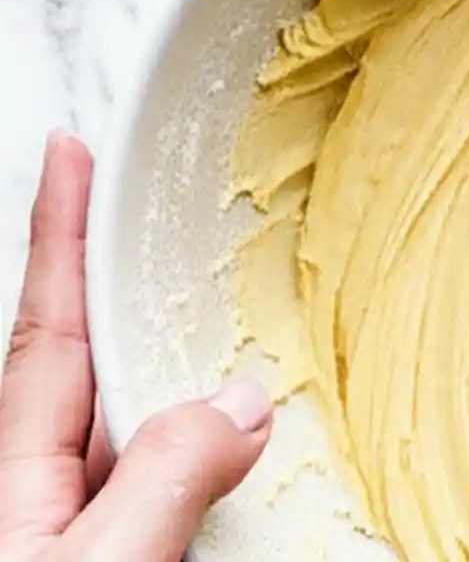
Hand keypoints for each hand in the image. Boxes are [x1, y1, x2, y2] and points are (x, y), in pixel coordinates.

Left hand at [0, 131, 273, 560]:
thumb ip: (164, 479)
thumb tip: (239, 404)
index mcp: (18, 470)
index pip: (49, 325)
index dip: (60, 232)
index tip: (70, 152)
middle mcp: (38, 486)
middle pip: (90, 359)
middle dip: (119, 280)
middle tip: (148, 211)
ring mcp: (71, 522)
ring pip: (134, 422)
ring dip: (172, 367)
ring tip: (218, 333)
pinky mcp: (111, 553)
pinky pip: (163, 476)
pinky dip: (199, 443)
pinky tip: (231, 453)